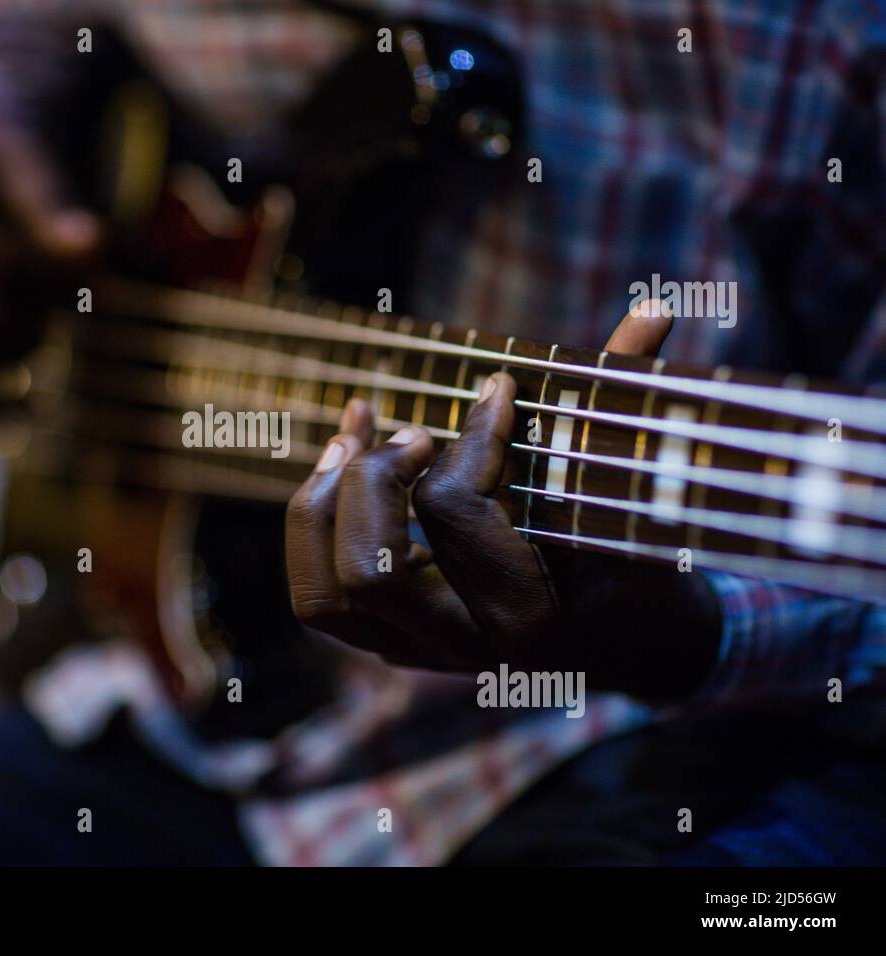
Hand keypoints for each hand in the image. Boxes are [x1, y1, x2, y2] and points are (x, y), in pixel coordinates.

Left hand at [285, 303, 721, 699]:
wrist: (622, 637)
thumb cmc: (630, 549)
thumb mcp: (630, 487)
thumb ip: (624, 403)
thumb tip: (656, 308)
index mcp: (525, 614)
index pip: (453, 510)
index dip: (471, 436)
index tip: (497, 392)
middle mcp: (459, 648)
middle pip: (366, 569)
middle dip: (372, 481)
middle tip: (415, 433)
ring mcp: (413, 653)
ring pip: (321, 591)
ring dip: (321, 501)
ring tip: (354, 430)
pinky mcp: (384, 641)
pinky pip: (319, 591)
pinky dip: (315, 523)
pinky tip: (345, 456)